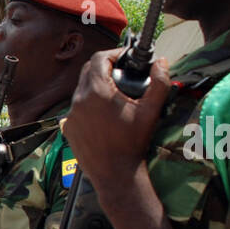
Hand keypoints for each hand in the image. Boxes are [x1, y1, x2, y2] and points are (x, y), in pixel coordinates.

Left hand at [63, 50, 171, 195]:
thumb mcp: (151, 111)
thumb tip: (161, 62)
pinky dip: (88, 105)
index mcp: (97, 92)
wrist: (116, 174)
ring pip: (81, 90)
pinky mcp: (68, 128)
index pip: (99, 58)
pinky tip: (102, 114)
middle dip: (104, 68)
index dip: (114, 54)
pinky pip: (76, 109)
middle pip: (88, 71)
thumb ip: (160, 82)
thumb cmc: (133, 143)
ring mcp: (71, 115)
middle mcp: (79, 101)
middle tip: (121, 73)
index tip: (125, 59)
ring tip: (114, 95)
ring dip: (95, 86)